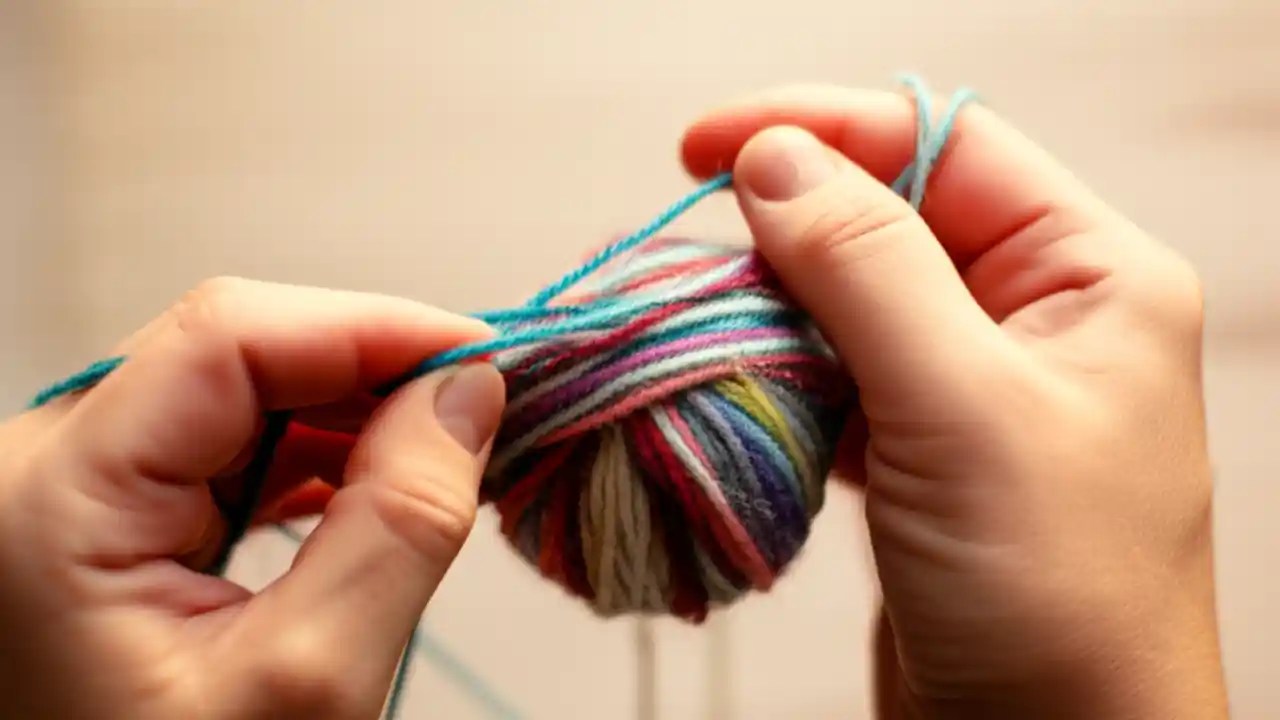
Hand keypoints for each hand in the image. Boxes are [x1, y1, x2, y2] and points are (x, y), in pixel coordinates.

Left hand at [0, 279, 505, 719]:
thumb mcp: (308, 685)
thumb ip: (397, 523)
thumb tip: (469, 391)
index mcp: (55, 501)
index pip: (229, 338)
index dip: (373, 326)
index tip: (487, 358)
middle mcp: (44, 471)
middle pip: (236, 351)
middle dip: (374, 369)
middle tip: (485, 410)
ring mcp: (74, 488)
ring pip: (242, 390)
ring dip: (356, 410)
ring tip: (445, 455)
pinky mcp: (112, 513)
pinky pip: (229, 440)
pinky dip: (319, 451)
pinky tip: (377, 484)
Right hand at [681, 86, 1228, 718]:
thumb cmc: (1056, 602)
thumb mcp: (965, 412)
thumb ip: (869, 269)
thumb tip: (775, 159)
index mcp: (1088, 280)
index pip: (942, 147)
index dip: (822, 128)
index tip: (703, 146)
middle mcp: (1036, 323)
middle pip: (885, 223)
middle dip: (781, 232)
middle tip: (686, 253)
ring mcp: (973, 392)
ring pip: (847, 307)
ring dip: (766, 312)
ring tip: (691, 325)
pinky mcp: (920, 456)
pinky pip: (834, 384)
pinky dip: (774, 382)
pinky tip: (731, 391)